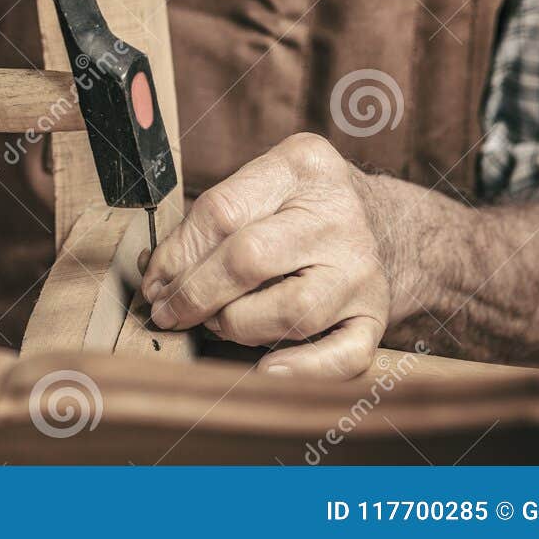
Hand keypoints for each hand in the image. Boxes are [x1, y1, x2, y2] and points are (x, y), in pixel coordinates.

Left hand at [140, 133, 396, 378]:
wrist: (386, 223)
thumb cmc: (300, 206)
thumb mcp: (261, 183)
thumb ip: (208, 222)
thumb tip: (156, 279)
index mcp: (302, 167)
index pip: (221, 212)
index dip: (176, 256)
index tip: (153, 284)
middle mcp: (338, 217)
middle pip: (250, 260)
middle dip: (195, 294)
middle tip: (169, 313)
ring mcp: (362, 270)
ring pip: (289, 312)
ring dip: (237, 326)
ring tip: (218, 322)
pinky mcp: (376, 316)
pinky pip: (343, 356)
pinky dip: (303, 370)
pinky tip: (267, 370)